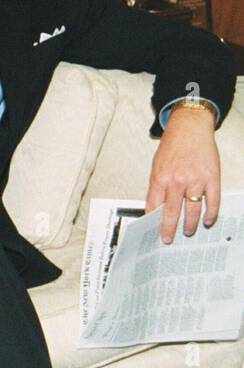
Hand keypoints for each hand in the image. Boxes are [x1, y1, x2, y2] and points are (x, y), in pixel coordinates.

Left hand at [146, 105, 220, 242]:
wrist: (190, 128)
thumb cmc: (172, 146)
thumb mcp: (156, 166)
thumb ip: (157, 186)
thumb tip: (156, 207)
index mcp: (160, 178)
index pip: (154, 206)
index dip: (153, 221)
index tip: (153, 231)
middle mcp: (177, 181)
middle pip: (173, 212)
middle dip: (170, 229)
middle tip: (168, 239)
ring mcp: (196, 180)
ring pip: (193, 210)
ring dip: (190, 224)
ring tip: (188, 231)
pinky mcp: (212, 178)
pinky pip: (213, 201)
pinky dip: (211, 214)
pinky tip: (208, 221)